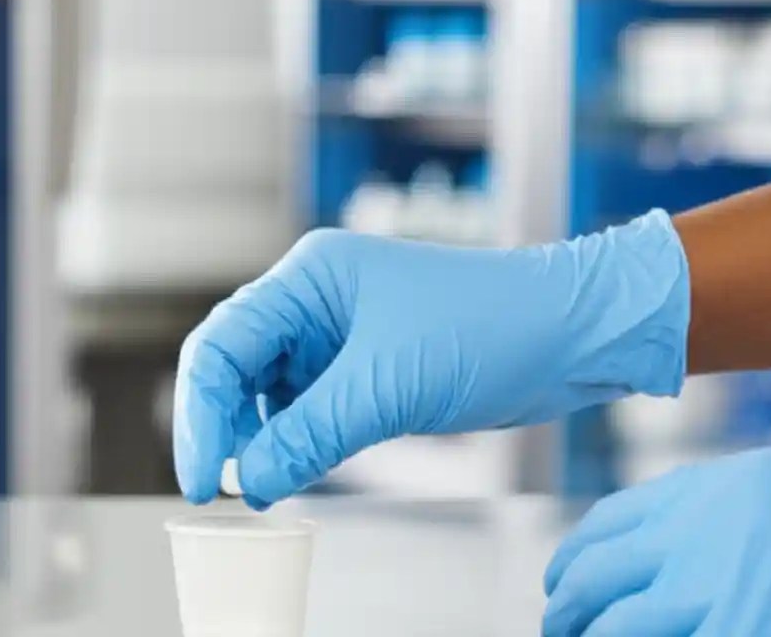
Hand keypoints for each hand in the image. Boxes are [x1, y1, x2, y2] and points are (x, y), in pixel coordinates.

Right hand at [173, 211, 688, 506]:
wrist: (569, 333)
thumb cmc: (490, 329)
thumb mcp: (389, 386)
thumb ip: (309, 434)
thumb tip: (250, 483)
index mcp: (311, 277)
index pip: (223, 345)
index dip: (202, 416)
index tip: (206, 482)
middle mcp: (316, 299)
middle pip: (235, 366)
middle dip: (224, 428)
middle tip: (225, 493)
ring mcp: (341, 333)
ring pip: (269, 391)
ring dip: (260, 438)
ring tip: (265, 486)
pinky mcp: (368, 365)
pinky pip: (309, 406)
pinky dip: (296, 440)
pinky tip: (298, 468)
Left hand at [543, 448, 770, 635]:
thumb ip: (716, 516)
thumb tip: (654, 553)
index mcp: (717, 488)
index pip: (612, 522)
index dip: (577, 556)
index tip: (563, 582)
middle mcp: (708, 531)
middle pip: (599, 575)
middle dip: (566, 608)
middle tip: (557, 625)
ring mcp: (726, 588)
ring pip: (618, 625)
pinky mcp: (749, 631)